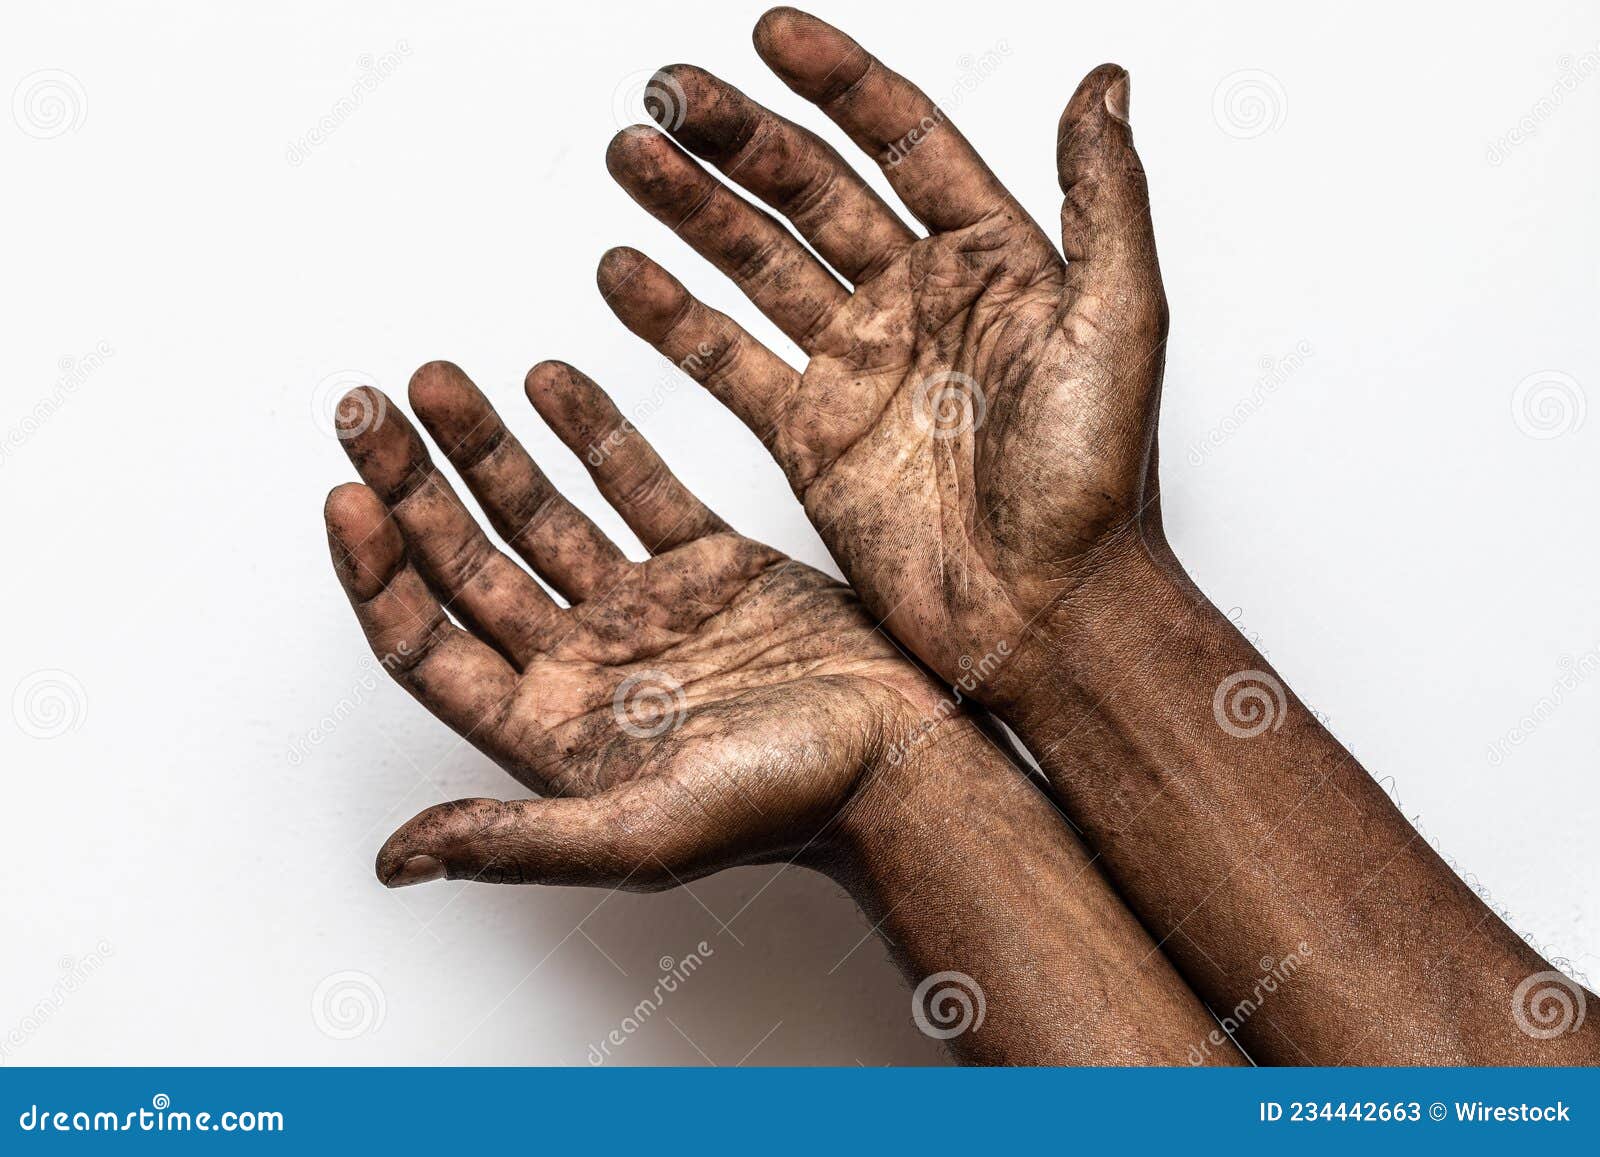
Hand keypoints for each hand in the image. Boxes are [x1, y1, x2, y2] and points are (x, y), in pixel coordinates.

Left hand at [324, 360, 950, 888]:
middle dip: (410, 485)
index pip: (426, 642)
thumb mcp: (638, 834)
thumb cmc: (781, 809)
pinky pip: (632, 484)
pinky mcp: (707, 565)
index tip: (350, 495)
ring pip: (538, 513)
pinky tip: (546, 380)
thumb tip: (395, 861)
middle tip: (362, 407)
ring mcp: (641, 609)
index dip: (377, 574)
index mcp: (547, 729)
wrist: (901, 758)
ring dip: (482, 448)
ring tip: (435, 380)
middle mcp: (581, 665)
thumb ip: (513, 841)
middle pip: (465, 564)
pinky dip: (590, 431)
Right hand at [600, 6, 1166, 704]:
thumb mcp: (1119, 325)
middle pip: (810, 189)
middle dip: (738, 137)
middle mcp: (918, 300)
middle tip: (667, 94)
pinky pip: (728, 361)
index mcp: (992, 260)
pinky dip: (673, 320)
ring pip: (757, 263)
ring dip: (693, 209)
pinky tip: (625, 275)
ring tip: (631, 157)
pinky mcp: (812, 435)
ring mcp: (859, 365)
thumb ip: (1105, 199)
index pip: (903, 140)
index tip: (770, 35)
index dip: (839, 82)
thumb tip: (1104, 82)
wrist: (1049, 614)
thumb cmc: (1099, 483)